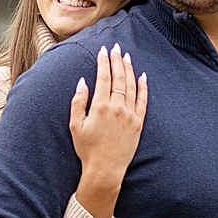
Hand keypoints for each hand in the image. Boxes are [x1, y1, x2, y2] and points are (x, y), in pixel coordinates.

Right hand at [69, 44, 147, 184]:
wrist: (105, 169)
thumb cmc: (87, 149)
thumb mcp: (75, 125)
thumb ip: (78, 102)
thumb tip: (82, 82)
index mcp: (100, 106)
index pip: (103, 78)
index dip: (103, 62)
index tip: (102, 50)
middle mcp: (117, 108)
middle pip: (118, 78)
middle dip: (116, 60)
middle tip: (115, 48)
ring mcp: (130, 115)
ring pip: (131, 86)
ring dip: (129, 69)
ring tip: (126, 57)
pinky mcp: (139, 122)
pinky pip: (143, 101)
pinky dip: (143, 87)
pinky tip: (142, 76)